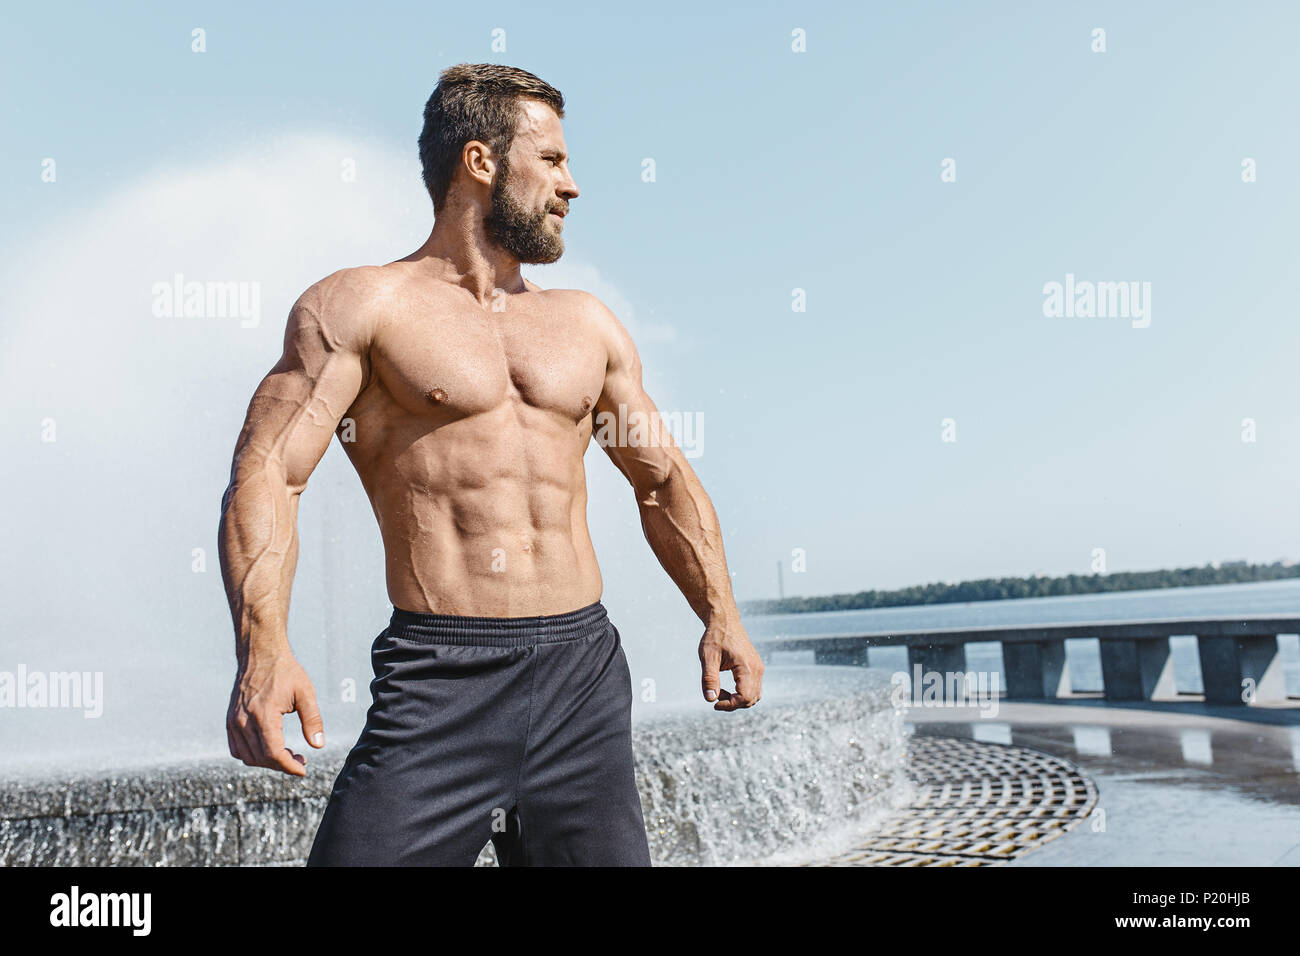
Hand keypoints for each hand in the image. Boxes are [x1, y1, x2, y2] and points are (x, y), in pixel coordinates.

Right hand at [227, 651, 324, 775]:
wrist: (260, 653)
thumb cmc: (285, 671)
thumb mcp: (306, 693)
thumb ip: (313, 720)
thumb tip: (319, 745)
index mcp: (263, 716)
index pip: (273, 754)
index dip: (289, 766)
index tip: (303, 769)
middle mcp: (243, 721)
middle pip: (261, 758)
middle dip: (282, 765)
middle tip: (300, 760)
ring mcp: (233, 721)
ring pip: (247, 756)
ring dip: (266, 762)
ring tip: (287, 755)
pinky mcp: (229, 720)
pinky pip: (236, 748)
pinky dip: (250, 755)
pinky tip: (268, 749)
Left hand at [698, 618, 763, 710]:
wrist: (724, 622)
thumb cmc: (715, 638)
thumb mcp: (708, 658)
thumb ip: (709, 679)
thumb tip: (710, 699)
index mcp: (747, 667)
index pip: (744, 697)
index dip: (730, 705)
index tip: (715, 703)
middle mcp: (757, 669)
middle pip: (751, 699)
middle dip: (733, 703)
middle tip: (715, 695)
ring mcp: (758, 668)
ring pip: (754, 695)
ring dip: (738, 700)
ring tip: (721, 691)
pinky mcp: (756, 668)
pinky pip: (753, 688)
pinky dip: (741, 693)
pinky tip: (727, 688)